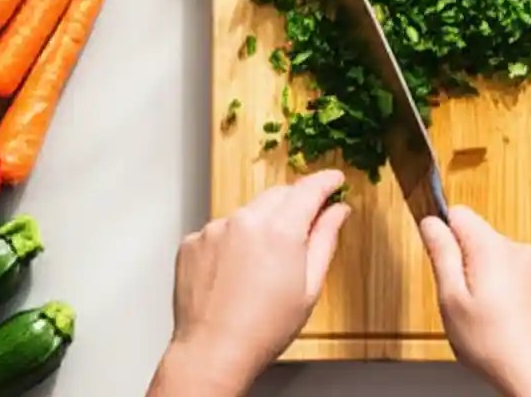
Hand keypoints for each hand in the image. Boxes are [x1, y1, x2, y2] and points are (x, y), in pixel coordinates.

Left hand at [149, 170, 350, 395]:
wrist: (213, 351)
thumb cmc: (263, 329)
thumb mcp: (309, 287)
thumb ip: (325, 240)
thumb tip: (337, 211)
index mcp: (280, 230)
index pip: (309, 189)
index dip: (326, 181)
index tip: (334, 179)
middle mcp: (245, 221)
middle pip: (278, 195)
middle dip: (294, 205)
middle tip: (302, 230)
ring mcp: (214, 229)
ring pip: (248, 213)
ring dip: (260, 226)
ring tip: (260, 268)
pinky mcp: (192, 241)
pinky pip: (220, 230)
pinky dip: (231, 242)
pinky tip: (234, 273)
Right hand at [420, 207, 530, 396]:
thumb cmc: (494, 345)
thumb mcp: (452, 300)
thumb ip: (441, 254)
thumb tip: (430, 222)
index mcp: (492, 248)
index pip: (459, 214)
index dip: (443, 234)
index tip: (442, 260)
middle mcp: (520, 249)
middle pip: (480, 239)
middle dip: (467, 264)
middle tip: (464, 302)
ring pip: (500, 259)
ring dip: (490, 280)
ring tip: (488, 318)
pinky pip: (520, 276)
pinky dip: (511, 293)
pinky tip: (508, 322)